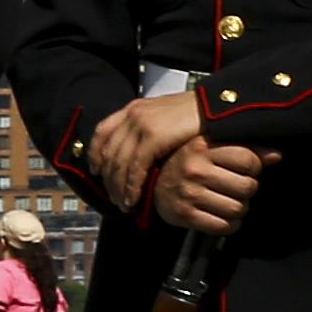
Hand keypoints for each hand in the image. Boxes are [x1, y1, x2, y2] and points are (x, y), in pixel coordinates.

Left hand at [88, 88, 203, 203]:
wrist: (217, 107)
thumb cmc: (197, 115)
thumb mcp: (165, 116)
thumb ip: (149, 130)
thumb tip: (139, 151)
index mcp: (133, 108)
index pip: (103, 131)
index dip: (95, 152)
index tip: (95, 169)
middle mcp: (133, 115)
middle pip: (109, 152)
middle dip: (108, 178)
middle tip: (111, 196)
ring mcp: (141, 125)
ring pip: (119, 163)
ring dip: (118, 187)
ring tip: (121, 204)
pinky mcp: (153, 138)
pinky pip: (135, 168)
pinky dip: (131, 187)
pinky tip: (132, 199)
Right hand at [143, 137, 265, 234]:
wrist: (150, 182)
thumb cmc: (188, 162)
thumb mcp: (212, 147)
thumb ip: (245, 149)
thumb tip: (276, 156)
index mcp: (203, 147)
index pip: (248, 160)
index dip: (253, 168)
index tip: (244, 170)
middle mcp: (195, 169)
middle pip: (247, 187)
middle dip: (246, 190)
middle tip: (236, 188)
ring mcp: (189, 193)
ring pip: (238, 209)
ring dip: (238, 209)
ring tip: (228, 201)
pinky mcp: (185, 215)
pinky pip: (224, 226)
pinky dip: (229, 225)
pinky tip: (222, 216)